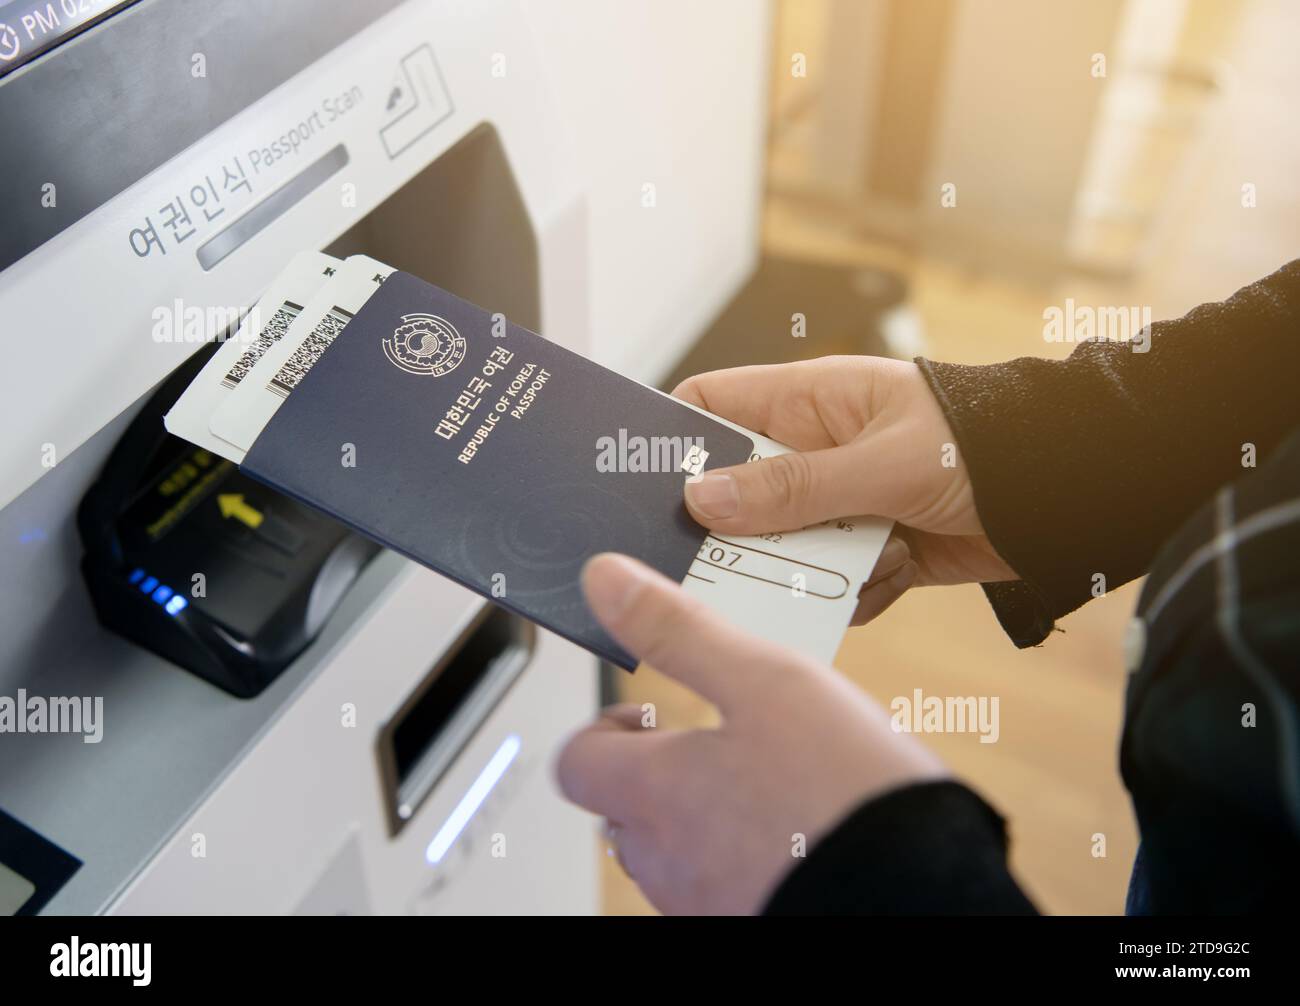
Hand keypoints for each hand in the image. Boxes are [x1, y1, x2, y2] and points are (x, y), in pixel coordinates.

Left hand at [556, 552, 945, 914]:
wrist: (918, 893)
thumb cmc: (844, 793)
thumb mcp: (764, 679)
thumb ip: (678, 630)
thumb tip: (604, 580)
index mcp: (654, 792)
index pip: (574, 763)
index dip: (602, 730)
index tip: (648, 713)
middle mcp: (666, 861)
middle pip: (620, 812)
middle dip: (653, 774)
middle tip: (714, 745)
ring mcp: (704, 905)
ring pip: (670, 856)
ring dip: (696, 817)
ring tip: (765, 783)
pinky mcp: (750, 920)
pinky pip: (720, 887)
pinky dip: (739, 855)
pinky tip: (795, 829)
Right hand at [674, 356, 1016, 622]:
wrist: (1071, 493)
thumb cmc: (984, 446)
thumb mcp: (881, 462)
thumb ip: (792, 485)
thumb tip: (701, 500)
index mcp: (809, 403)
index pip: (713, 407)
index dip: (674, 440)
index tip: (644, 488)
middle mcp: (816, 452)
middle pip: (737, 494)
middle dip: (740, 532)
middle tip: (732, 564)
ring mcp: (843, 503)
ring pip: (784, 548)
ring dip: (811, 569)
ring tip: (857, 563)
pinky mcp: (874, 550)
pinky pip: (834, 583)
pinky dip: (858, 592)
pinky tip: (900, 571)